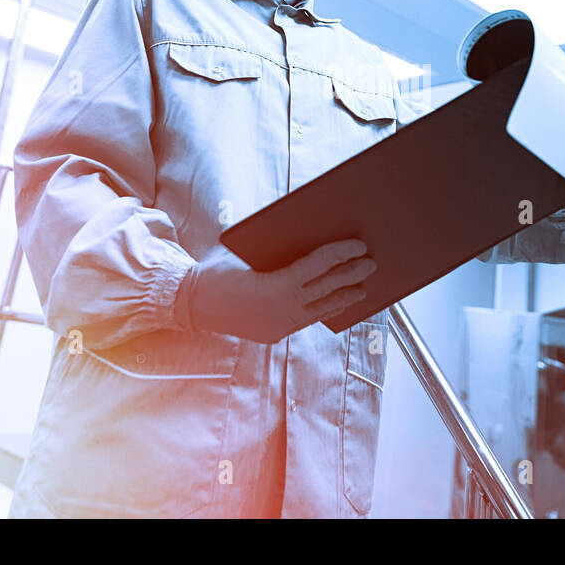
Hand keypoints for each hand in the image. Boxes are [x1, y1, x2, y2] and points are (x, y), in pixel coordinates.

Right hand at [184, 239, 374, 343]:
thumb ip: (276, 247)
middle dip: (352, 274)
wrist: (193, 304)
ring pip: (322, 309)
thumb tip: (308, 230)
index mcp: (277, 285)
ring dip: (345, 296)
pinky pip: (307, 320)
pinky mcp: (276, 334)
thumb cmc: (219, 270)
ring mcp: (281, 324)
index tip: (358, 245)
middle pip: (327, 288)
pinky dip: (324, 309)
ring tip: (363, 287)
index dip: (341, 254)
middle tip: (372, 263)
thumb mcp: (247, 251)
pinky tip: (337, 303)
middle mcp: (284, 308)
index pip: (319, 265)